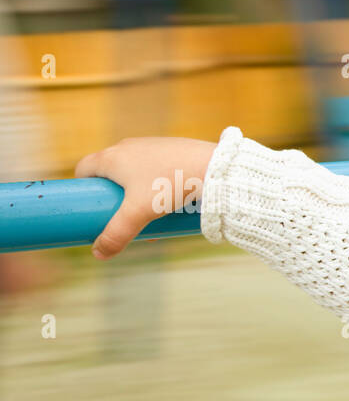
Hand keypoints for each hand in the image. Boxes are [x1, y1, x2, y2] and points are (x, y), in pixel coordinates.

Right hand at [74, 137, 217, 258]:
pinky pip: (155, 169)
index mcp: (111, 157)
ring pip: (134, 172)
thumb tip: (98, 254)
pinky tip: (169, 204)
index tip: (90, 209)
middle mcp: (127, 146)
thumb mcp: (139, 213)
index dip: (83, 190)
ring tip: (149, 218)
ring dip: (136, 194)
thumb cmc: (170, 185)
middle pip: (109, 173)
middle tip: (121, 218)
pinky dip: (155, 186)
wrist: (212, 167)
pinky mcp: (171, 149)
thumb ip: (117, 234)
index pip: (83, 169)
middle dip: (112, 197)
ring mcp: (150, 146)